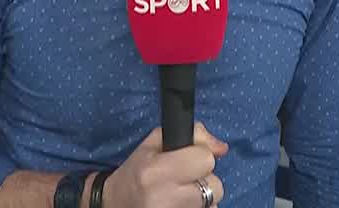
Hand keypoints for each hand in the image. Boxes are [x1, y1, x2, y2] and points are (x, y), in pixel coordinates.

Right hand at [103, 123, 227, 207]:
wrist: (116, 205)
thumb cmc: (135, 173)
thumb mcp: (153, 145)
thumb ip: (191, 136)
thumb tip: (222, 148)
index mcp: (157, 171)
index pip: (205, 159)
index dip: (200, 155)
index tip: (187, 158)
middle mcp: (167, 197)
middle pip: (215, 185)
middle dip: (204, 179)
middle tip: (184, 179)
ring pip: (213, 202)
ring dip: (203, 196)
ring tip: (181, 194)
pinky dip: (199, 207)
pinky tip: (181, 204)